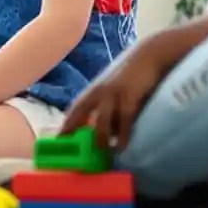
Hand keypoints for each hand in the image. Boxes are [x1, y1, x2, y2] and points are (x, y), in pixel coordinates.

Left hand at [61, 30, 187, 149]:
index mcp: (93, 90)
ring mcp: (113, 93)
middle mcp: (98, 91)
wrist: (149, 55)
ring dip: (100, 138)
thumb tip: (105, 131)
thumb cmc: (133, 75)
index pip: (74, 109)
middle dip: (72, 131)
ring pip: (100, 120)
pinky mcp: (129, 95)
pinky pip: (123, 119)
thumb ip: (106, 105)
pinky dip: (121, 134)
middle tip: (71, 151)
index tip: (57, 142)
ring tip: (102, 152)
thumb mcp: (114, 88)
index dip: (65, 125)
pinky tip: (121, 146)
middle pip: (79, 113)